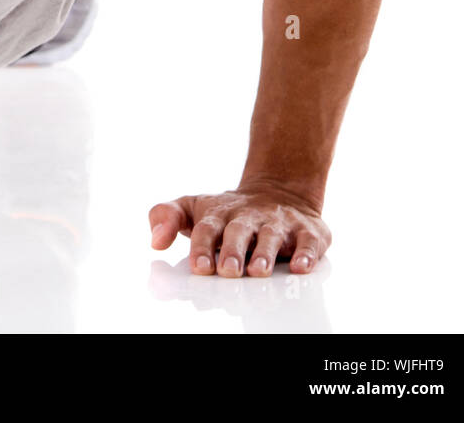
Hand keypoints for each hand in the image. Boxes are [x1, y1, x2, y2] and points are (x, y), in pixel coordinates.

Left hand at [148, 183, 330, 277]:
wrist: (278, 191)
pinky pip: (309, 242)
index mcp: (218, 214)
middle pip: (238, 232)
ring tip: (258, 271)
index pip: (206, 229)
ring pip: (271, 237)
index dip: (202, 247)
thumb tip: (154, 242)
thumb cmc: (228, 212)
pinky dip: (306, 255)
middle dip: (232, 252)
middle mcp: (248, 217)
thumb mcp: (191, 208)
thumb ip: (165, 218)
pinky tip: (299, 268)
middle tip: (227, 272)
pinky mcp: (307, 231)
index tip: (199, 267)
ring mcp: (278, 223)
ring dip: (264, 254)